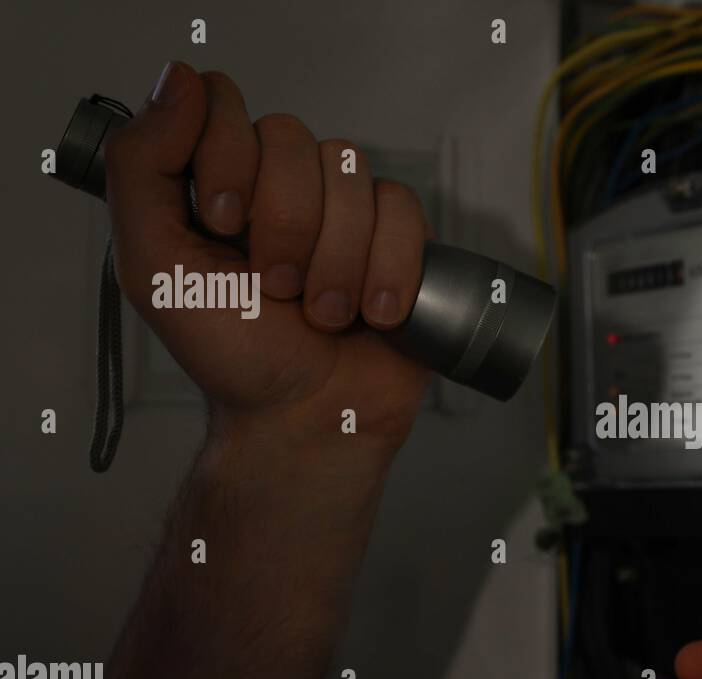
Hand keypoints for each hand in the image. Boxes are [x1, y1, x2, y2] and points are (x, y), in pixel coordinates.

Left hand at [105, 61, 431, 459]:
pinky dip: (388, 269)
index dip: (230, 160)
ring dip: (335, 263)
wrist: (308, 419)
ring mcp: (346, 211)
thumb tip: (179, 81)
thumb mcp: (153, 268)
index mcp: (220, 181)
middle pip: (295, 140)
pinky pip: (405, 211)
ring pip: (353, 178)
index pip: (227, 105)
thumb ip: (143, 168)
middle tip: (275, 288)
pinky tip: (374, 313)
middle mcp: (284, 186)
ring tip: (324, 315)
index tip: (224, 227)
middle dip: (285, 226)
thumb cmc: (233, 357)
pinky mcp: (401, 239)